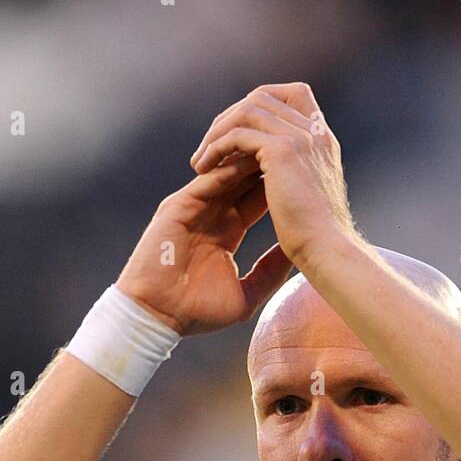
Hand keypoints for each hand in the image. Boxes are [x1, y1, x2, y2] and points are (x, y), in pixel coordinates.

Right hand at [114, 155, 294, 335]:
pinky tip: (246, 161)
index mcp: (226, 230)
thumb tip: (296, 256)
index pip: (255, 199)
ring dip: (248, 159)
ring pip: (225, 174)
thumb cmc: (196, 312)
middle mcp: (210, 214)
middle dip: (266, 163)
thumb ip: (269, 274)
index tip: (303, 175)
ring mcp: (193, 208)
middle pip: (242, 180)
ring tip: (274, 144)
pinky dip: (224, 172)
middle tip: (292, 147)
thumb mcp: (245, 296)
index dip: (278, 185)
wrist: (157, 316)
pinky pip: (204, 184)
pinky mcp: (177, 208)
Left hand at [189, 83, 355, 269]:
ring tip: (200, 161)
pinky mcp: (283, 150)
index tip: (238, 132)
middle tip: (209, 146)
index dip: (263, 103)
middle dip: (230, 118)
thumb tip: (275, 178)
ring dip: (217, 132)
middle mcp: (314, 131)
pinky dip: (216, 148)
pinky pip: (237, 135)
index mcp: (323, 139)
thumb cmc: (319, 240)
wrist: (329, 252)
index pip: (293, 94)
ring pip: (247, 111)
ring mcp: (300, 136)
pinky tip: (203, 169)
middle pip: (264, 97)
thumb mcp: (310, 198)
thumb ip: (298, 176)